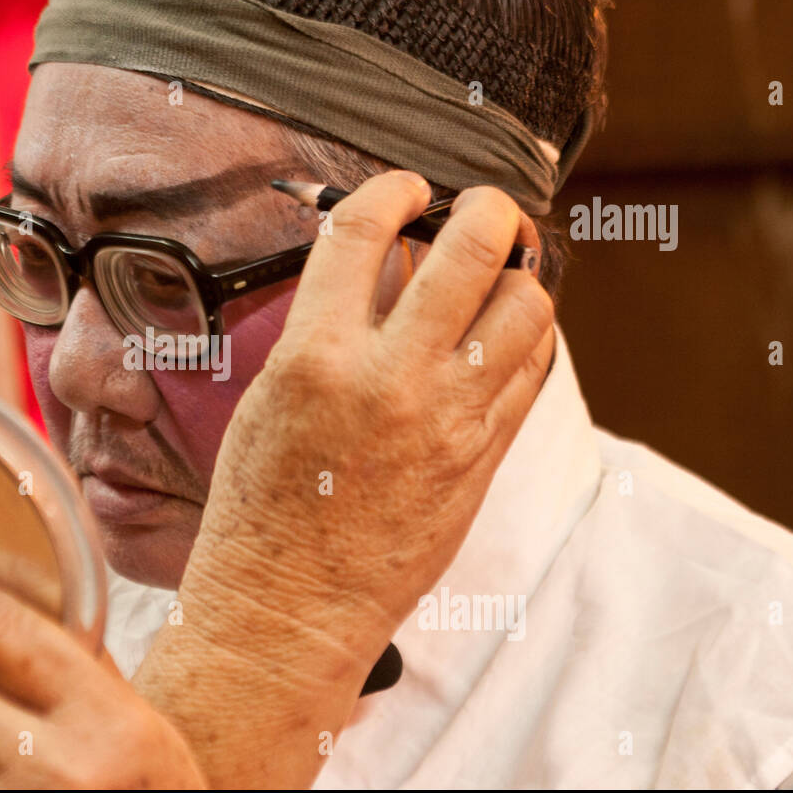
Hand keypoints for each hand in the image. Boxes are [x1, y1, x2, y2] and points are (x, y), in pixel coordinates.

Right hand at [134, 172, 553, 786]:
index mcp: (315, 356)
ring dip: (516, 274)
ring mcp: (449, 419)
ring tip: (498, 275)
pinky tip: (502, 336)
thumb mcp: (267, 400)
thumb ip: (324, 329)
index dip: (390, 188)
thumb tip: (377, 269)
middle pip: (474, 247)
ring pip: (526, 304)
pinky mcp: (483, 458)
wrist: (288, 605)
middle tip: (477, 209)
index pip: (363, 229)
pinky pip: (532, 370)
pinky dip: (525, 337)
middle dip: (485, 208)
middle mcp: (390, 377)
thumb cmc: (259, 507)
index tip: (403, 187)